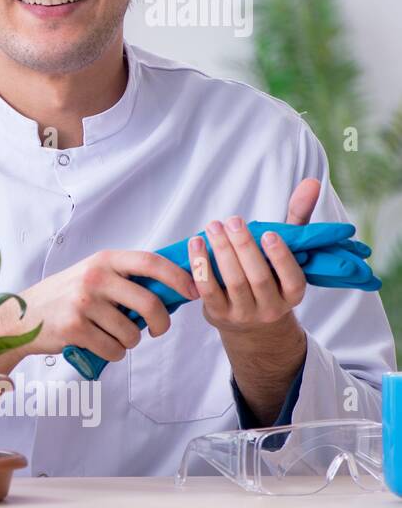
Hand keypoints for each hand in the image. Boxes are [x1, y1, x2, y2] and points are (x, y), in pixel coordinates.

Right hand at [0, 249, 199, 364]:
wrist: (21, 316)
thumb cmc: (62, 297)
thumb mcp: (90, 274)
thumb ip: (123, 277)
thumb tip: (169, 289)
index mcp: (103, 260)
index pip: (151, 262)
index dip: (178, 277)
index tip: (192, 291)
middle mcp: (94, 278)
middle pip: (149, 303)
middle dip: (161, 323)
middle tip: (158, 330)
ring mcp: (83, 303)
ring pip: (132, 333)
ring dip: (129, 342)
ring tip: (111, 335)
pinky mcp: (75, 329)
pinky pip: (114, 350)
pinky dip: (113, 353)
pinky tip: (98, 345)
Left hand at [191, 178, 319, 333]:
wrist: (251, 326)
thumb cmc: (270, 277)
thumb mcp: (286, 252)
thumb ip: (298, 219)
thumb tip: (312, 182)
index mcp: (293, 294)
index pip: (292, 279)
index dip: (281, 258)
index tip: (269, 234)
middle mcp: (271, 307)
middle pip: (258, 278)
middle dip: (244, 247)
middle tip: (232, 221)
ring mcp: (244, 313)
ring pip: (233, 282)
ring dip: (221, 252)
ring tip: (213, 226)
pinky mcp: (219, 314)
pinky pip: (207, 290)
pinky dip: (201, 266)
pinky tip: (196, 244)